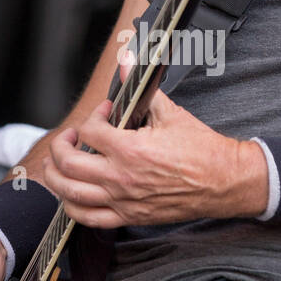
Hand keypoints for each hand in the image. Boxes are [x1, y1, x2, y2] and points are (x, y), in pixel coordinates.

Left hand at [39, 59, 268, 227]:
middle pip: (67, 163)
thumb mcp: (171, 112)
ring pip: (69, 192)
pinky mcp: (129, 216)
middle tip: (70, 137)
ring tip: (59, 163)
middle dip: (62, 144)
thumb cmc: (202, 149)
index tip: (104, 113)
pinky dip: (72, 206)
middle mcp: (121, 177)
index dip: (93, 116)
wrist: (224, 181)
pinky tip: (72, 193)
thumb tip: (127, 62)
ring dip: (56, 175)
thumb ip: (142, 89)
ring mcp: (123, 200)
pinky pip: (88, 218)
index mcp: (130, 149)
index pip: (89, 131)